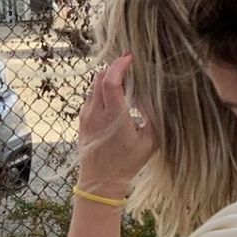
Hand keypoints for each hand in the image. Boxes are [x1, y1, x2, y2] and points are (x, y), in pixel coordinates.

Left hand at [75, 53, 154, 196]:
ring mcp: (85, 116)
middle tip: (129, 63)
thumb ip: (153, 116)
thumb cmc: (128, 162)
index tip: (129, 56)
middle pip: (100, 78)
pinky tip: (114, 94)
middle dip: (114, 67)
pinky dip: (101, 90)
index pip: (111, 82)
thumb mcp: (150, 140)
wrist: (100, 180)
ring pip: (93, 86)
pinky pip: (90, 97)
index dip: (119, 66)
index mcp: (113, 116)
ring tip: (124, 77)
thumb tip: (155, 96)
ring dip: (107, 78)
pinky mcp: (81, 120)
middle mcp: (95, 113)